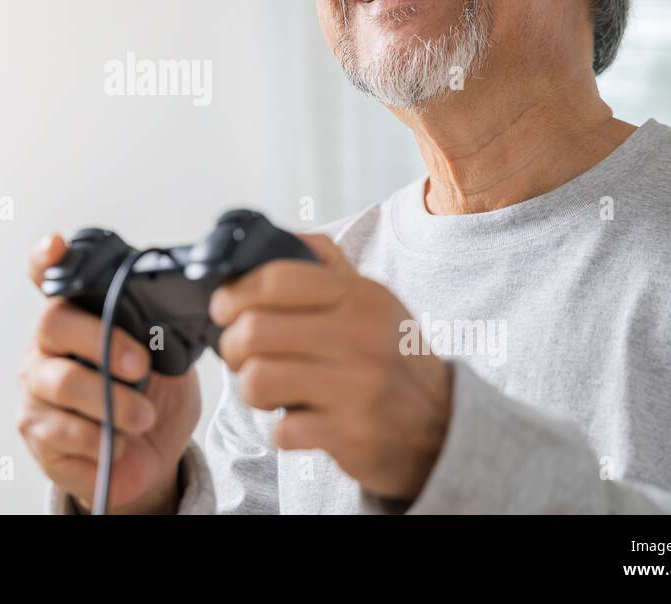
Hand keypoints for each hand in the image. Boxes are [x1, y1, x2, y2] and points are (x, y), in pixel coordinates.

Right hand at [17, 233, 200, 513]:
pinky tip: (117, 445)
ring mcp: (36, 386)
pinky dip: (101, 441)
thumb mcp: (169, 362)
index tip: (56, 244)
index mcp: (79, 316)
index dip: (47, 260)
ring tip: (144, 418)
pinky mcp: (35, 430)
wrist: (149, 461)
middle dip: (104, 343)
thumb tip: (173, 321)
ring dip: (112, 403)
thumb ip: (161, 336)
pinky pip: (64, 430)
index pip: (50, 279)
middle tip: (141, 367)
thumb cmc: (152, 401)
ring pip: (63, 382)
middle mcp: (47, 345)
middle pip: (56, 324)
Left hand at [210, 233, 452, 502]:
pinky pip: (281, 430)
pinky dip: (281, 430)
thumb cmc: (393, 356)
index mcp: (360, 296)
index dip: (236, 291)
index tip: (224, 306)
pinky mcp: (352, 435)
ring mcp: (357, 388)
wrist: (446, 425)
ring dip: (251, 389)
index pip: (276, 278)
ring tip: (267, 389)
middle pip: (254, 330)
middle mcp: (360, 337)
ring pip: (257, 380)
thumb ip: (327, 267)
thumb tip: (278, 235)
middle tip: (240, 354)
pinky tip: (301, 422)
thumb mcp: (374, 301)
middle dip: (233, 345)